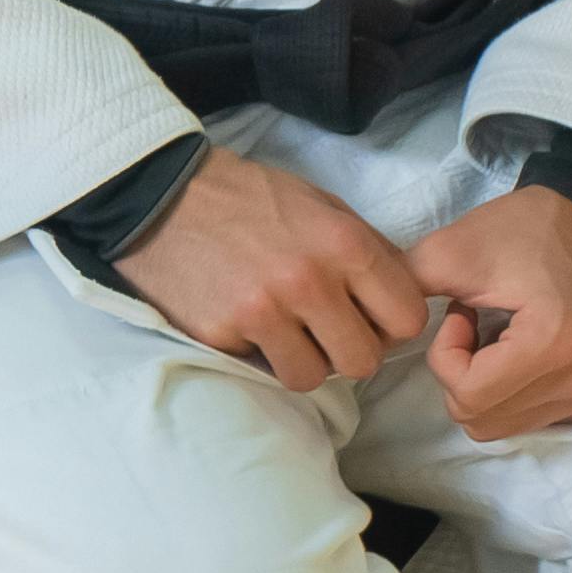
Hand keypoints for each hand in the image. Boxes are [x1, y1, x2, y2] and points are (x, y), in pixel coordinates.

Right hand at [108, 146, 428, 392]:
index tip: (369, 316)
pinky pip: (261, 367)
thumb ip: (368, 250)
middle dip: (348, 350)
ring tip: (284, 333)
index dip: (391, 324)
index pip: (408, 320)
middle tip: (325, 331)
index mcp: (345, 245)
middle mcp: (309, 282)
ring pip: (313, 377)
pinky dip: (257, 352)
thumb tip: (404, 294)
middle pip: (364, 361)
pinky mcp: (221, 333)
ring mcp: (262, 312)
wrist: (163, 195)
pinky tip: (244, 321)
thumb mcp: (324, 205)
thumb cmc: (251, 197)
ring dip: (303, 361)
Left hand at [411, 182, 571, 439]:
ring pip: (495, 424)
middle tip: (471, 325)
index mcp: (553, 341)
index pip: (468, 393)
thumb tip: (363, 325)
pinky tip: (508, 350)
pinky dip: (500, 393)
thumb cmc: (515, 233)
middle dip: (458, 373)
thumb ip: (401, 292)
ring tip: (491, 336)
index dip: (445, 356)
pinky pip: (519, 420)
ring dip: (477, 385)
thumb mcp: (447, 251)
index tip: (457, 314)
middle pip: (478, 416)